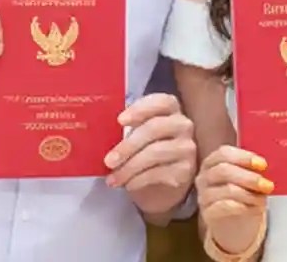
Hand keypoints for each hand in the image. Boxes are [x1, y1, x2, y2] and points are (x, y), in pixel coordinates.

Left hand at [104, 94, 196, 214]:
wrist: (162, 184)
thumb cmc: (144, 150)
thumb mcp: (136, 135)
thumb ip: (126, 129)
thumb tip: (99, 134)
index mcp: (170, 109)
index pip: (161, 102)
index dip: (141, 109)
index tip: (120, 120)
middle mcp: (183, 125)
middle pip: (155, 128)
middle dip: (128, 145)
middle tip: (108, 161)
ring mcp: (187, 148)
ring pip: (155, 153)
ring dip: (129, 168)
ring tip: (113, 179)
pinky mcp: (186, 170)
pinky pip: (160, 173)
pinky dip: (139, 180)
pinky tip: (128, 185)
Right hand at [196, 145, 270, 254]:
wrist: (236, 225)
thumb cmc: (242, 197)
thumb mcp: (248, 180)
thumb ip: (252, 171)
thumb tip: (263, 167)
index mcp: (213, 162)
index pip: (224, 153)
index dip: (244, 157)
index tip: (262, 165)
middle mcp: (204, 177)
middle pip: (223, 170)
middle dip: (248, 177)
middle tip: (266, 185)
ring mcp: (204, 195)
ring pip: (226, 189)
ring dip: (249, 194)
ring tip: (263, 200)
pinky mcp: (208, 213)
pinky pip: (224, 207)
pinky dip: (243, 207)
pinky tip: (254, 209)